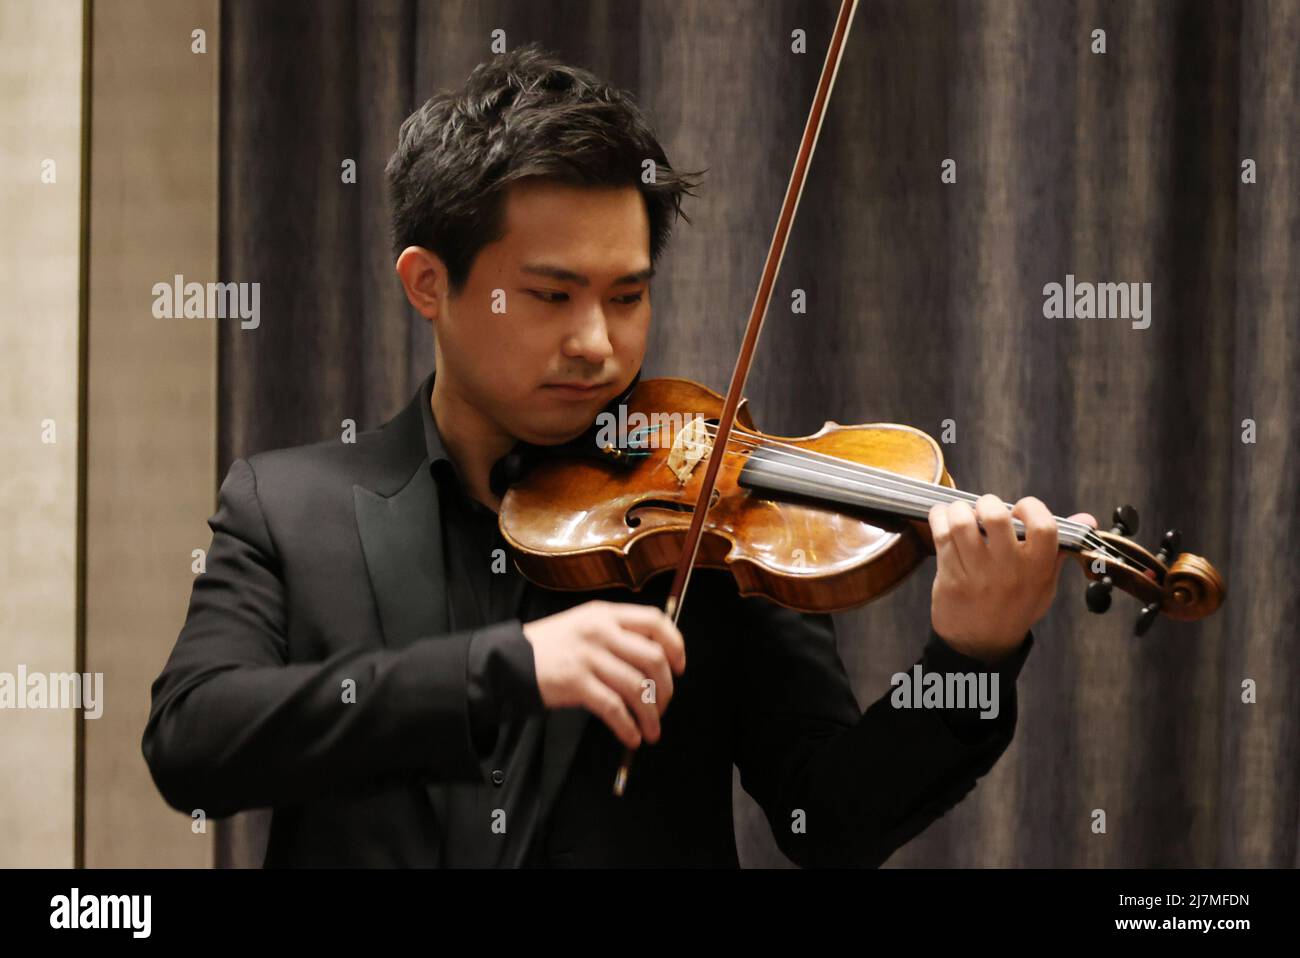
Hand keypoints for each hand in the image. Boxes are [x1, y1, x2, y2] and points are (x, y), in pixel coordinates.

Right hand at [521, 600, 685, 748]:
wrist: (508, 660)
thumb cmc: (550, 647)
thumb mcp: (584, 625)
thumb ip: (616, 634)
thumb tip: (657, 662)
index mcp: (605, 614)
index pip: (655, 621)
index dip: (675, 645)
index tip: (679, 667)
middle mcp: (600, 631)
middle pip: (653, 658)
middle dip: (666, 689)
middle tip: (663, 707)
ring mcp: (588, 656)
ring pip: (637, 687)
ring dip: (651, 715)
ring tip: (651, 730)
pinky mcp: (576, 682)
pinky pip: (614, 708)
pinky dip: (628, 727)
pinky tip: (631, 737)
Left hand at [928, 494, 1095, 663]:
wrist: (981, 643)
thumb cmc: (1016, 606)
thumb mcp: (1045, 582)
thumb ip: (1061, 548)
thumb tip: (1087, 518)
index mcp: (1038, 568)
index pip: (1043, 526)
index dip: (1030, 507)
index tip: (1019, 509)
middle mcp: (1009, 570)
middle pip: (995, 516)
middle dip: (987, 503)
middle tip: (985, 510)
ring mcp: (977, 574)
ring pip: (962, 523)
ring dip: (958, 509)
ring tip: (961, 513)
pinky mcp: (951, 578)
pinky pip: (941, 536)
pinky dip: (939, 518)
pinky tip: (943, 519)